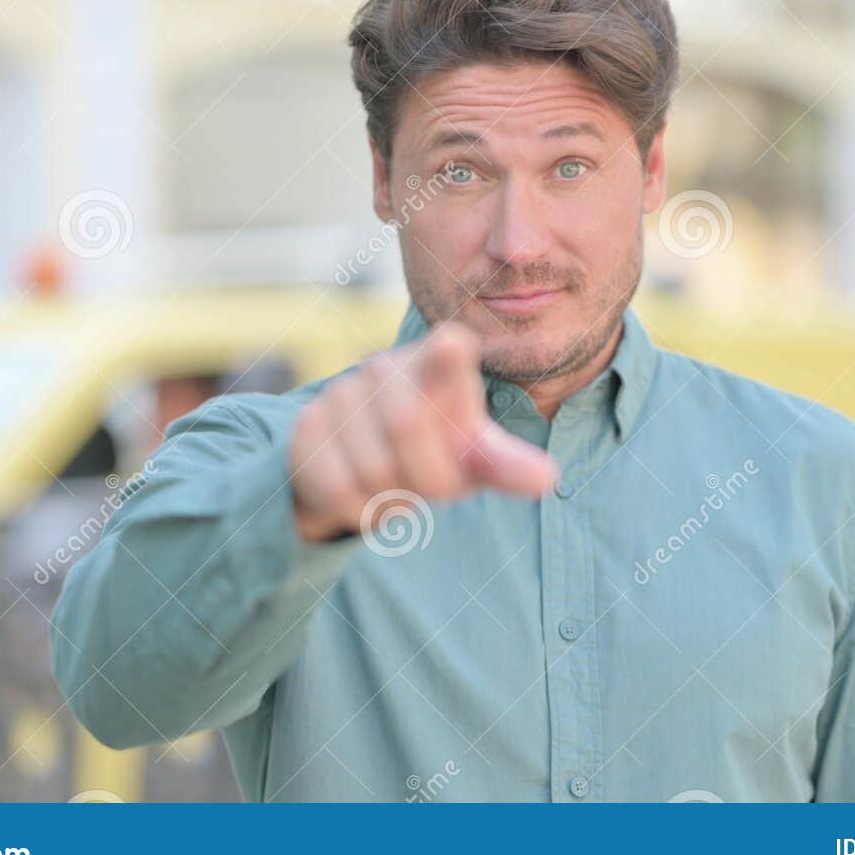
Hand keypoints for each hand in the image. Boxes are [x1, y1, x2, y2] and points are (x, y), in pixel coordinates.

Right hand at [288, 321, 558, 541]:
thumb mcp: (474, 457)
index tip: (452, 347)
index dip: (447, 355)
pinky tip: (362, 491)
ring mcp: (343, 392)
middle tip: (433, 488)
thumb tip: (547, 480)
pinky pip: (338, 485)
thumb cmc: (434, 453)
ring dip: (391, 497)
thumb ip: (506, 464)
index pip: (446, 352)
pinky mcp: (307, 425)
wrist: (360, 467)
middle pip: (408, 425)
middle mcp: (388, 367)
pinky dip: (357, 507)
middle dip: (429, 476)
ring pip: (373, 466)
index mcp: (441, 364)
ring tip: (395, 484)